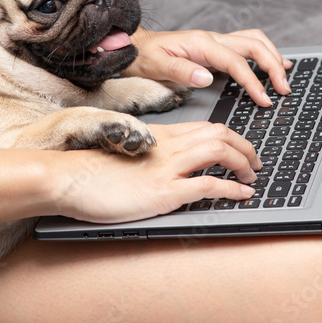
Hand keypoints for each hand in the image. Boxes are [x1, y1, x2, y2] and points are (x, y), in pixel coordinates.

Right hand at [49, 122, 261, 223]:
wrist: (66, 177)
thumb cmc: (90, 170)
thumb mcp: (127, 155)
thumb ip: (151, 155)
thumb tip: (170, 165)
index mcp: (160, 136)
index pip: (207, 127)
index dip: (232, 137)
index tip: (242, 150)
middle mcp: (168, 147)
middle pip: (220, 134)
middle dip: (246, 147)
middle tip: (255, 164)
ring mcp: (166, 168)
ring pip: (220, 152)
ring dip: (243, 164)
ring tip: (251, 178)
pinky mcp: (163, 192)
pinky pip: (208, 185)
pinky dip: (231, 190)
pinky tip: (240, 196)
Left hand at [122, 28, 292, 106]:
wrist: (135, 46)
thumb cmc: (144, 56)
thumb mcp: (156, 65)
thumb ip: (181, 71)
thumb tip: (206, 78)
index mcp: (202, 44)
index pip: (236, 62)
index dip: (253, 81)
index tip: (265, 100)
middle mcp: (213, 39)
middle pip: (254, 46)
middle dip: (273, 66)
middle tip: (284, 89)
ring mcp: (216, 42)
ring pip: (254, 41)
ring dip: (272, 56)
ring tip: (285, 76)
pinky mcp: (216, 49)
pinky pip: (246, 46)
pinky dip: (264, 53)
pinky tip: (272, 64)